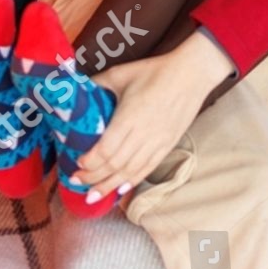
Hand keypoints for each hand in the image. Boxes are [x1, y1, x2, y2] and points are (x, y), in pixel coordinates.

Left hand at [75, 29, 234, 197]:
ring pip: (130, 171)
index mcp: (129, 117)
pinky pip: (148, 168)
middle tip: (76, 181)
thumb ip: (98, 83)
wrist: (191, 75)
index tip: (77, 163)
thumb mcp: (121, 74)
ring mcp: (157, 142)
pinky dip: (132, 181)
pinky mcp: (168, 145)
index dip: (90, 162)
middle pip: (115, 164)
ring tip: (93, 196)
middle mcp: (143, 134)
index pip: (106, 150)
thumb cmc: (155, 72)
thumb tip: (76, 91)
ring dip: (110, 185)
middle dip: (93, 177)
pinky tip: (121, 189)